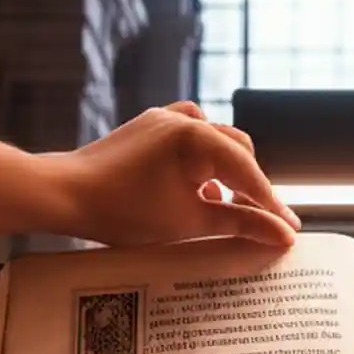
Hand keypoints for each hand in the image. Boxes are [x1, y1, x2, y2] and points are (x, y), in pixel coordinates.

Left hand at [42, 101, 300, 247]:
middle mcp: (186, 120)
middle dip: (252, 188)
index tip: (291, 232)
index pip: (250, 176)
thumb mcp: (189, 223)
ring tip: (229, 208)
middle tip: (263, 223)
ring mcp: (166, 119)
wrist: (63, 195)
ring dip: (228, 174)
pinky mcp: (150, 127)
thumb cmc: (122, 212)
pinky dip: (203, 160)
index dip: (272, 207)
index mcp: (199, 138)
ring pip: (217, 143)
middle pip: (239, 153)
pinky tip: (198, 186)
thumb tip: (283, 234)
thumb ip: (240, 225)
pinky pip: (191, 137)